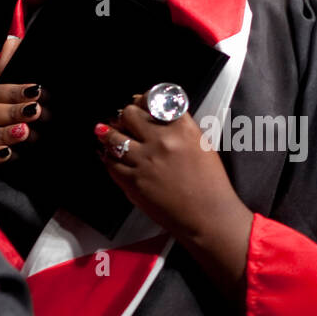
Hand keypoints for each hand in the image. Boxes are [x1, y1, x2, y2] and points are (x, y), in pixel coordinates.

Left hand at [94, 95, 252, 302]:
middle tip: (124, 121)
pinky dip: (108, 157)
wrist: (208, 216)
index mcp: (183, 129)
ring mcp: (145, 161)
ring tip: (106, 133)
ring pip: (113, 137)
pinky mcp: (133, 181)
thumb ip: (179, 128)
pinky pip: (110, 162)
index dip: (142, 99)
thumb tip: (154, 117)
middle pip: (129, 114)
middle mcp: (162, 140)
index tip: (138, 103)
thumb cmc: (210, 183)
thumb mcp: (201, 146)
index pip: (154, 100)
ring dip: (109, 133)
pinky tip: (108, 155)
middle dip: (125, 116)